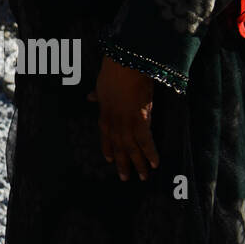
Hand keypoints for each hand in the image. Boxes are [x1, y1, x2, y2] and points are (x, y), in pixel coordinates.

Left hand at [88, 57, 159, 180]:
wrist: (125, 65)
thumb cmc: (114, 72)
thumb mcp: (102, 84)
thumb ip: (98, 95)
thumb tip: (89, 97)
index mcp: (104, 113)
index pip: (105, 135)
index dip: (107, 147)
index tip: (108, 159)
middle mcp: (113, 121)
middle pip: (118, 146)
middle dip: (123, 162)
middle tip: (126, 178)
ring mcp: (125, 122)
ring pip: (131, 148)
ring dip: (137, 164)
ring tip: (143, 177)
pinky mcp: (140, 119)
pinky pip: (146, 141)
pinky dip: (150, 153)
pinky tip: (155, 164)